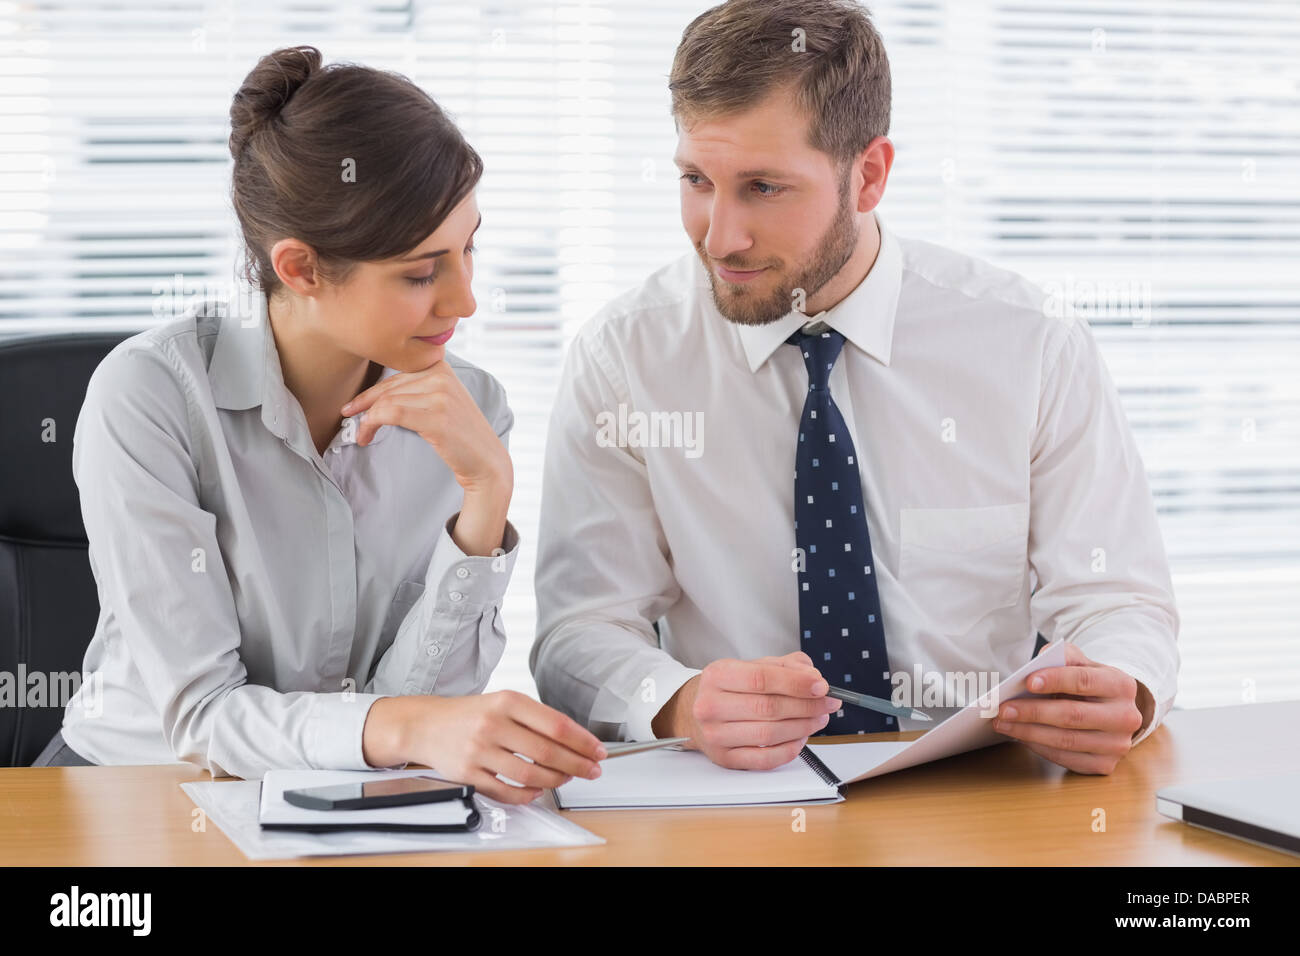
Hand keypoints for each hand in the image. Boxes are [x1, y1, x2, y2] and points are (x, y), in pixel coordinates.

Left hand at [341, 361, 512, 555]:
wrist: (486, 461)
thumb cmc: (460, 436)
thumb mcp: (442, 401)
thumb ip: (418, 389)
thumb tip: (377, 393)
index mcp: (441, 366)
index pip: (395, 375)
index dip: (370, 392)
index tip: (353, 405)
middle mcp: (442, 375)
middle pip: (389, 387)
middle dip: (364, 404)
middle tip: (348, 418)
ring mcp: (441, 395)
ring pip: (386, 401)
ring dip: (367, 420)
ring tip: (362, 435)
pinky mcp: (436, 416)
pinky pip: (391, 414)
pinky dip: (372, 425)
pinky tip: (367, 437)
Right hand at [362, 693, 607, 804]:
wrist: (426, 724)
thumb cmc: (471, 713)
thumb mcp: (503, 702)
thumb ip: (535, 718)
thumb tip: (575, 740)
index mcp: (507, 701)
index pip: (556, 724)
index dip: (582, 741)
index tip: (598, 751)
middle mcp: (493, 724)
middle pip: (547, 751)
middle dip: (577, 764)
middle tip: (592, 770)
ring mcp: (479, 750)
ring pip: (530, 773)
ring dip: (555, 780)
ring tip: (566, 779)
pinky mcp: (468, 773)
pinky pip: (506, 791)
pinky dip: (527, 794)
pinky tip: (538, 790)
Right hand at [652, 651, 842, 770]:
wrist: (694, 711)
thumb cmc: (730, 688)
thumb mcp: (752, 666)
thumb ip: (785, 666)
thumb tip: (812, 676)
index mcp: (717, 675)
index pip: (762, 678)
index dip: (796, 683)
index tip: (821, 685)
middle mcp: (710, 705)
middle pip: (768, 708)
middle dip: (807, 706)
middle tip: (828, 703)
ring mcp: (715, 735)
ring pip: (769, 734)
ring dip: (803, 727)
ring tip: (819, 718)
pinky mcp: (724, 758)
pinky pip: (765, 759)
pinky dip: (789, 750)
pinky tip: (801, 737)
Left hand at [992, 641, 1146, 773]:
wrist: (1112, 710)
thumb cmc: (1090, 684)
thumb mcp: (1083, 664)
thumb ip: (1064, 657)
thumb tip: (1036, 665)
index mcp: (1122, 685)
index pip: (1084, 680)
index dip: (1055, 680)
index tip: (1027, 681)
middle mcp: (1126, 717)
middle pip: (1072, 715)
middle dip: (1033, 712)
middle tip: (1002, 708)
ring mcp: (1117, 745)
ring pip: (1066, 740)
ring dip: (1028, 732)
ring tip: (1002, 723)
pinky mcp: (1105, 765)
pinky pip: (1066, 759)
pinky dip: (1039, 747)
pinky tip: (1019, 736)